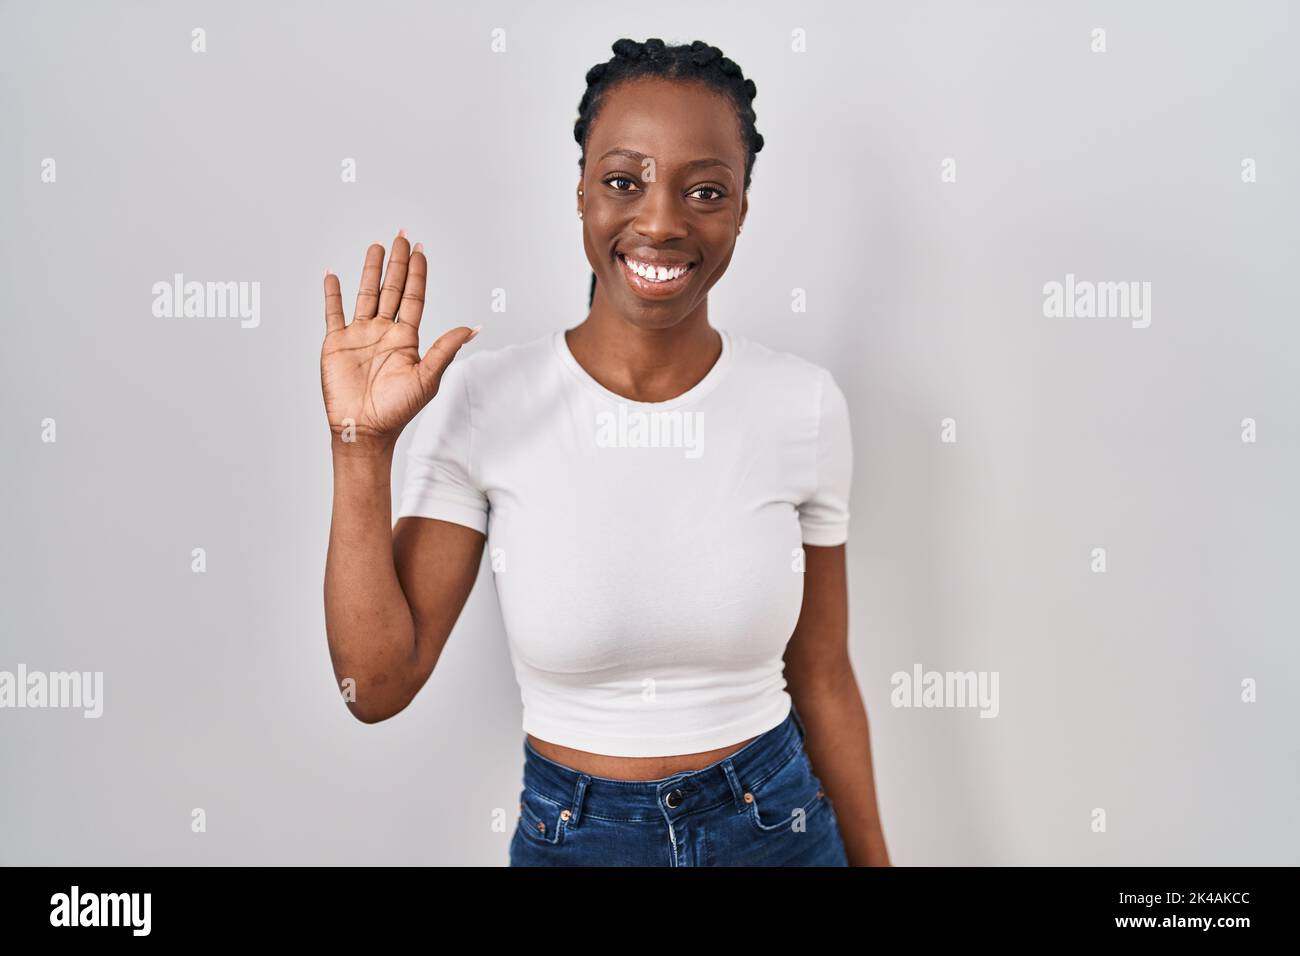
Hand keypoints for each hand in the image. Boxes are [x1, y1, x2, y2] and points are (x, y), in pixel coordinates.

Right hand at [320, 230, 476, 448]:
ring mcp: (359, 335)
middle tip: (402, 236)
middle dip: (398, 263)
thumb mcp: (427, 378)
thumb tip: (473, 328)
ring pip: (365, 294)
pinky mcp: (336, 342)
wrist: (364, 428)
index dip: (417, 274)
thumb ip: (446, 349)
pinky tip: (334, 275)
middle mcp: (384, 332)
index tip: (421, 251)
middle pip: (391, 289)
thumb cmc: (397, 410)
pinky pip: (333, 312)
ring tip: (376, 247)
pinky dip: (332, 294)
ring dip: (370, 271)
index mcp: (406, 339)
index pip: (413, 298)